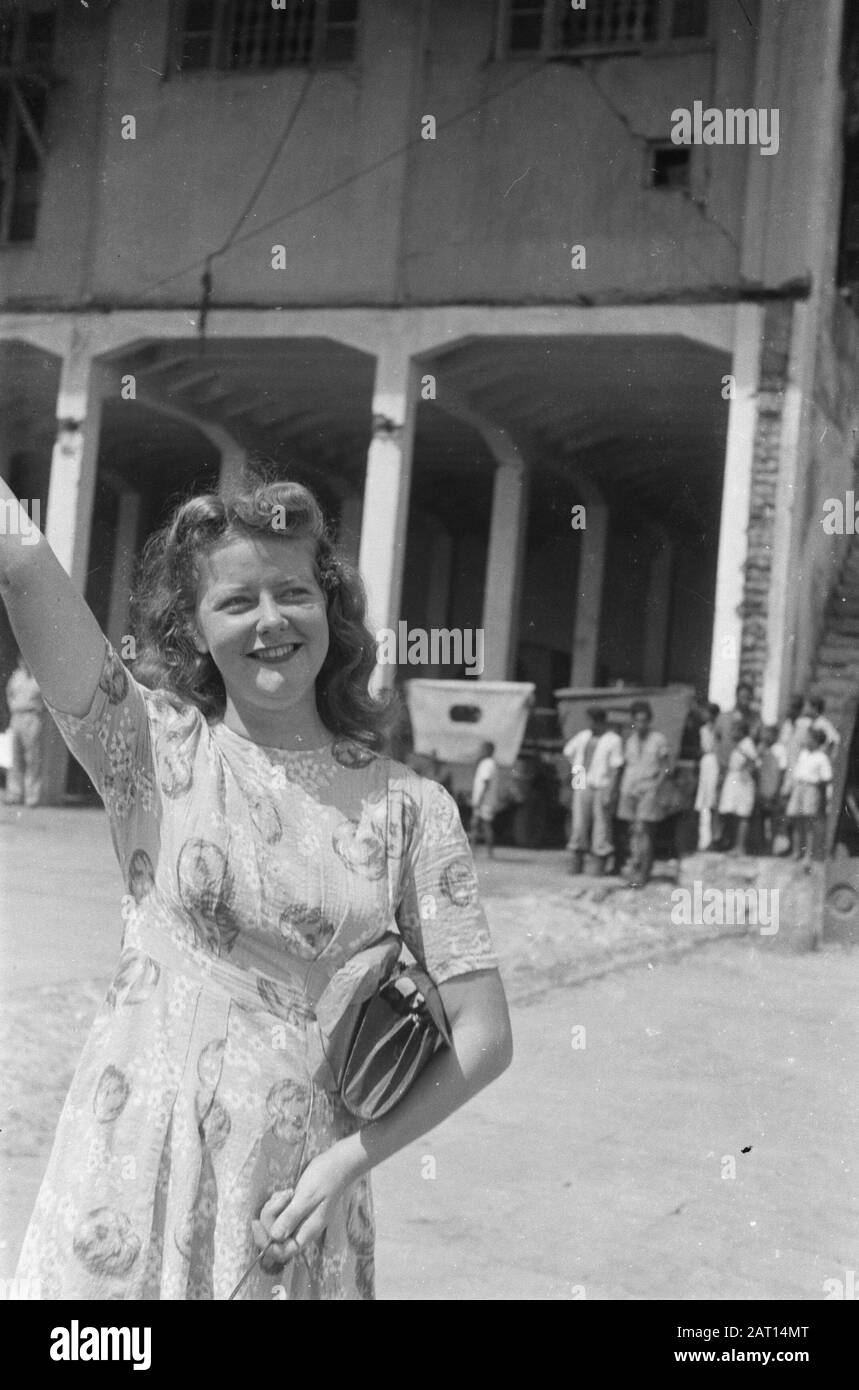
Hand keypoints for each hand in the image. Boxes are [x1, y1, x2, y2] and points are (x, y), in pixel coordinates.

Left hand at [252, 1143, 356, 1273]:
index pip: (281, 1251)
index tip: (256, 1223)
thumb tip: (275, 1237)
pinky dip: (276, 1203)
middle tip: (281, 1197)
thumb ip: (292, 1217)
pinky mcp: (294, 1210)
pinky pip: (277, 1213)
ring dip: (273, 1207)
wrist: (337, 1164)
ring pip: (274, 1224)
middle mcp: (300, 1230)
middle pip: (274, 1237)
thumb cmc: (325, 1179)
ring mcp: (297, 1220)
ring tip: (287, 1192)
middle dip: (270, 1217)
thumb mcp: (307, 1197)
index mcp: (306, 1233)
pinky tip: (287, 1191)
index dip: (266, 1243)